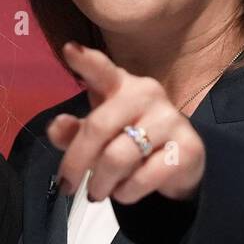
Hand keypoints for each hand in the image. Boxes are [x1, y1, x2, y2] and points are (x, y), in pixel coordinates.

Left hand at [47, 43, 205, 202]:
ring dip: (100, 182)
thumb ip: (73, 132)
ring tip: (96, 192)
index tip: (69, 51)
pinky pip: (144, 177)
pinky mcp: (187, 149)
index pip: (103, 71)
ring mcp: (170, 120)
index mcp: (122, 86)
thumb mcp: (98, 136)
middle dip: (76, 162)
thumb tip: (56, 126)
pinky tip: (123, 192)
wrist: (178, 163)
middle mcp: (147, 95)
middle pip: (99, 127)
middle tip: (67, 185)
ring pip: (119, 156)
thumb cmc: (130, 140)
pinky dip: (126, 192)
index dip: (87, 62)